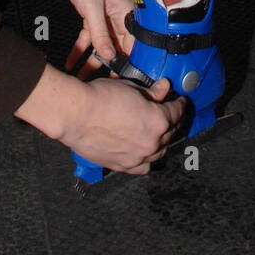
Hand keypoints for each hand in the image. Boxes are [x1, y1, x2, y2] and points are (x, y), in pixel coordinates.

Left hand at [61, 0, 134, 74]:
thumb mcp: (92, 8)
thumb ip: (100, 33)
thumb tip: (109, 55)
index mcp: (126, 14)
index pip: (132, 44)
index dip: (129, 62)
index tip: (123, 80)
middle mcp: (118, 18)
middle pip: (117, 47)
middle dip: (109, 66)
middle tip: (103, 85)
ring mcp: (105, 18)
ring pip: (101, 46)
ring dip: (91, 61)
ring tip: (83, 79)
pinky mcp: (92, 18)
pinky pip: (88, 38)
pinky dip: (80, 49)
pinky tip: (72, 62)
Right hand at [61, 75, 185, 175]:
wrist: (75, 114)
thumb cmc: (99, 99)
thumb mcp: (130, 88)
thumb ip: (151, 93)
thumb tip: (163, 89)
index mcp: (157, 121)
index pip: (176, 112)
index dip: (178, 104)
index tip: (177, 101)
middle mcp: (151, 142)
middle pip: (170, 132)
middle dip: (172, 121)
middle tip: (169, 114)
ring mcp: (137, 157)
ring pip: (159, 151)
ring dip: (162, 140)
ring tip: (158, 132)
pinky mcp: (123, 166)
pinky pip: (143, 167)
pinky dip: (147, 159)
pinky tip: (146, 151)